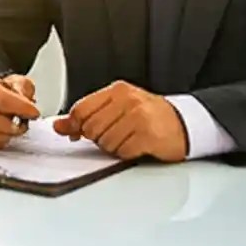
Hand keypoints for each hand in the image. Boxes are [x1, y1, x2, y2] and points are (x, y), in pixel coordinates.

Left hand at [53, 80, 187, 161]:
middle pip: (91, 128)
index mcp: (118, 91)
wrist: (186, 123)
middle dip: (98, 137)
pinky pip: (123, 152)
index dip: (75, 125)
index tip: (75, 132)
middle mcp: (128, 101)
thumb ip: (88, 114)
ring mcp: (139, 118)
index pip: (81, 109)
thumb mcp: (118, 107)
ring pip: (105, 142)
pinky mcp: (148, 136)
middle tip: (114, 135)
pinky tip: (137, 146)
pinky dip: (127, 154)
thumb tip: (58, 125)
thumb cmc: (151, 116)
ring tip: (128, 139)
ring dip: (113, 147)